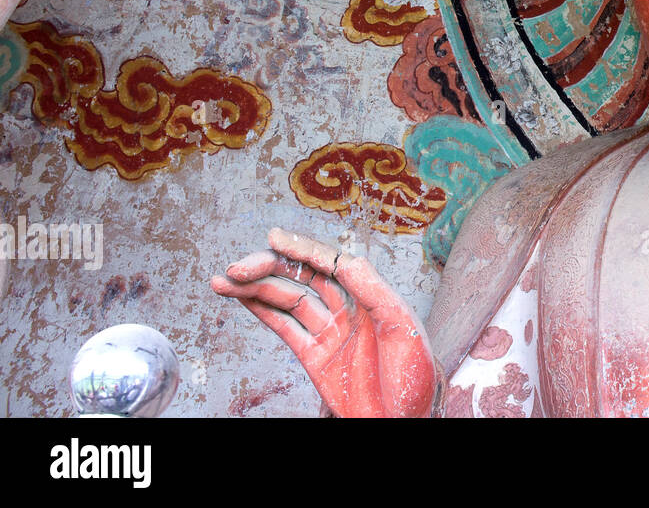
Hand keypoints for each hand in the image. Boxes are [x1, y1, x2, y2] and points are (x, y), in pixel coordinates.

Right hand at [211, 228, 438, 417]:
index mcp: (370, 296)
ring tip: (223, 280)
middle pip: (303, 277)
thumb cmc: (414, 377)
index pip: (331, 263)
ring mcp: (329, 331)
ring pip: (287, 299)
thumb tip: (348, 260)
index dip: (302, 249)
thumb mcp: (403, 328)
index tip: (274, 238)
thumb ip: (375, 292)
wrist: (402, 421)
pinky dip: (261, 310)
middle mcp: (348, 308)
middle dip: (269, 267)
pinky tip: (240, 297)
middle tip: (237, 268)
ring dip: (255, 287)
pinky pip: (283, 327)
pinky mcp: (314, 355)